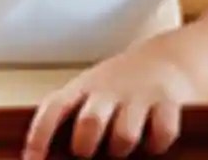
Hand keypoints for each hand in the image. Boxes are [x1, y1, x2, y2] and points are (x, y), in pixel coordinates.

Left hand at [23, 43, 197, 158]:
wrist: (168, 57)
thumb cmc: (120, 85)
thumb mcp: (89, 91)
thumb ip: (70, 116)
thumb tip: (45, 155)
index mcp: (83, 88)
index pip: (53, 109)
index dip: (39, 135)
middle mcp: (108, 91)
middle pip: (89, 123)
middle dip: (85, 146)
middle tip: (88, 152)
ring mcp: (139, 95)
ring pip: (124, 135)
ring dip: (121, 149)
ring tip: (123, 146)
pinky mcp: (168, 102)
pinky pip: (162, 133)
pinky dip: (157, 144)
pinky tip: (153, 141)